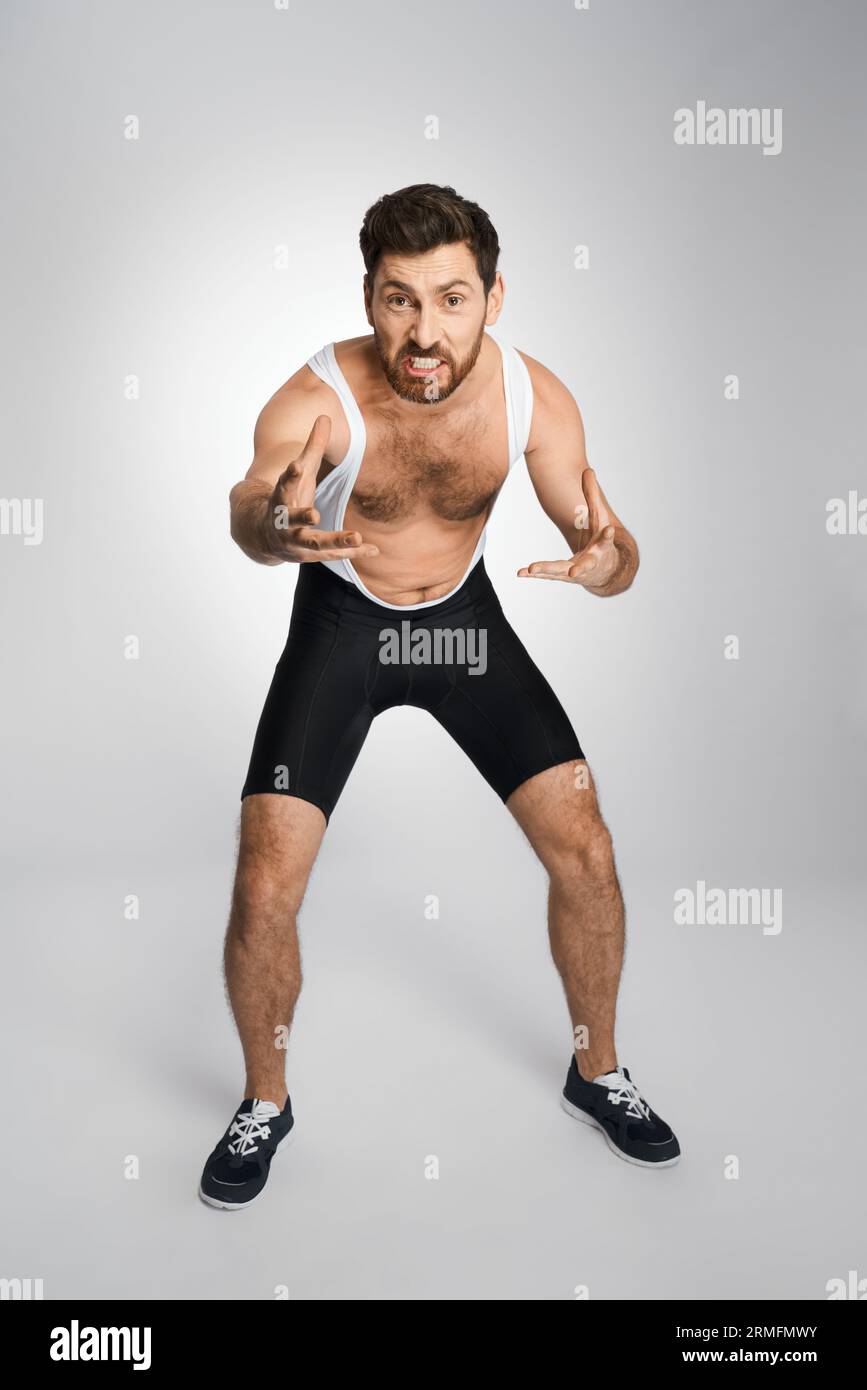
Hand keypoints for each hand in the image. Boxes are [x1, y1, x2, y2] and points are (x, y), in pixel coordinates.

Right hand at [265, 415, 378, 562]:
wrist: (263, 536)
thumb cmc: (286, 498)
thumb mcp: (298, 473)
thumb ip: (312, 447)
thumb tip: (324, 415)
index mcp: (280, 499)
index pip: (283, 485)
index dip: (290, 475)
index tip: (296, 465)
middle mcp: (285, 523)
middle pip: (294, 520)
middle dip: (302, 517)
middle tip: (314, 514)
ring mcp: (297, 542)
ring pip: (316, 544)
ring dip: (335, 540)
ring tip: (356, 536)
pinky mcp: (311, 555)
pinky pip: (334, 555)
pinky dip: (354, 552)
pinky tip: (374, 549)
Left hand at [517, 466, 617, 589]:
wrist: (606, 571)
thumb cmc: (601, 541)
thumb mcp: (599, 518)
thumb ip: (593, 496)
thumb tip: (589, 470)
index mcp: (601, 546)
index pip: (606, 539)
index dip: (608, 535)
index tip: (609, 530)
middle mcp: (591, 562)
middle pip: (585, 564)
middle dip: (579, 568)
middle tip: (573, 572)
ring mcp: (576, 572)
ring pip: (561, 571)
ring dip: (547, 569)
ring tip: (532, 568)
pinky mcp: (562, 576)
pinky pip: (546, 575)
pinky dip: (534, 573)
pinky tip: (520, 572)